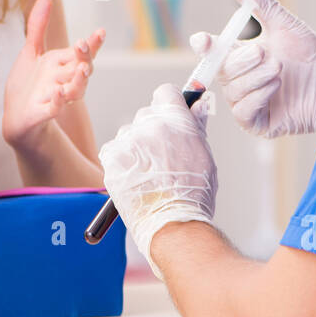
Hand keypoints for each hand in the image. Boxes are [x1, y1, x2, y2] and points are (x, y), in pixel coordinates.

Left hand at [2, 0, 104, 148]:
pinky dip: (57, 101)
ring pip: (75, 90)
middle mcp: (64, 81)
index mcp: (63, 65)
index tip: (100, 32)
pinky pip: (54, 108)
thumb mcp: (31, 51)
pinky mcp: (44, 113)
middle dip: (85, 57)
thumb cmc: (27, 85)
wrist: (15, 117)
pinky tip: (58, 92)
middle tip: (83, 44)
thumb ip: (38, 26)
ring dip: (79, 81)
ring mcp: (56, 98)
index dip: (93, 44)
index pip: (82, 53)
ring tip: (82, 70)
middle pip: (82, 69)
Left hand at [98, 83, 216, 279]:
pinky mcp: (111, 158)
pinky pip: (114, 151)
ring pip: (129, 134)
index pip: (166, 92)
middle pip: (147, 114)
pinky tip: (136, 179)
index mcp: (175, 120)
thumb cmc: (193, 194)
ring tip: (150, 174)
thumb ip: (197, 126)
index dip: (171, 103)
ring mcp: (127, 141)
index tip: (173, 114)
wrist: (172, 224)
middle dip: (154, 129)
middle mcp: (148, 125)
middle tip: (164, 156)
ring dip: (137, 147)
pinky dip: (122, 162)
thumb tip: (198, 104)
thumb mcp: (205, 155)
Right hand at [190, 0, 315, 138]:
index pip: (213, 52)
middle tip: (266, 53)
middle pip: (221, 70)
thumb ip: (257, 3)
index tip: (204, 40)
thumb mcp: (283, 24)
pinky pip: (243, 111)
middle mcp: (240, 81)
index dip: (205, 46)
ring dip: (256, 77)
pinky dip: (258, 96)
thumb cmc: (312, 54)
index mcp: (240, 57)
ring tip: (280, 70)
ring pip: (232, 90)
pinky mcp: (258, 124)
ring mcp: (247, 103)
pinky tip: (277, 87)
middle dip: (242, 60)